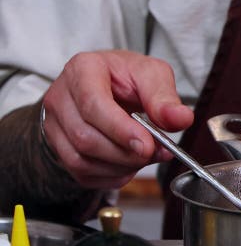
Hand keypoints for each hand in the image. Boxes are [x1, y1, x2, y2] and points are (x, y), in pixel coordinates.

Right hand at [41, 50, 193, 188]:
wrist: (109, 85)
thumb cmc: (127, 77)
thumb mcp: (153, 74)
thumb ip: (166, 97)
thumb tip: (179, 118)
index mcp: (83, 69)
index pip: (93, 104)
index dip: (120, 129)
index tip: (147, 144)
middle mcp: (61, 97)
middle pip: (85, 138)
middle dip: (126, 153)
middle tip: (154, 151)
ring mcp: (55, 125)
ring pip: (81, 160)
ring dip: (121, 166)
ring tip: (145, 155)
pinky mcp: (59, 148)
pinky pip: (82, 174)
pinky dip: (112, 176)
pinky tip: (130, 163)